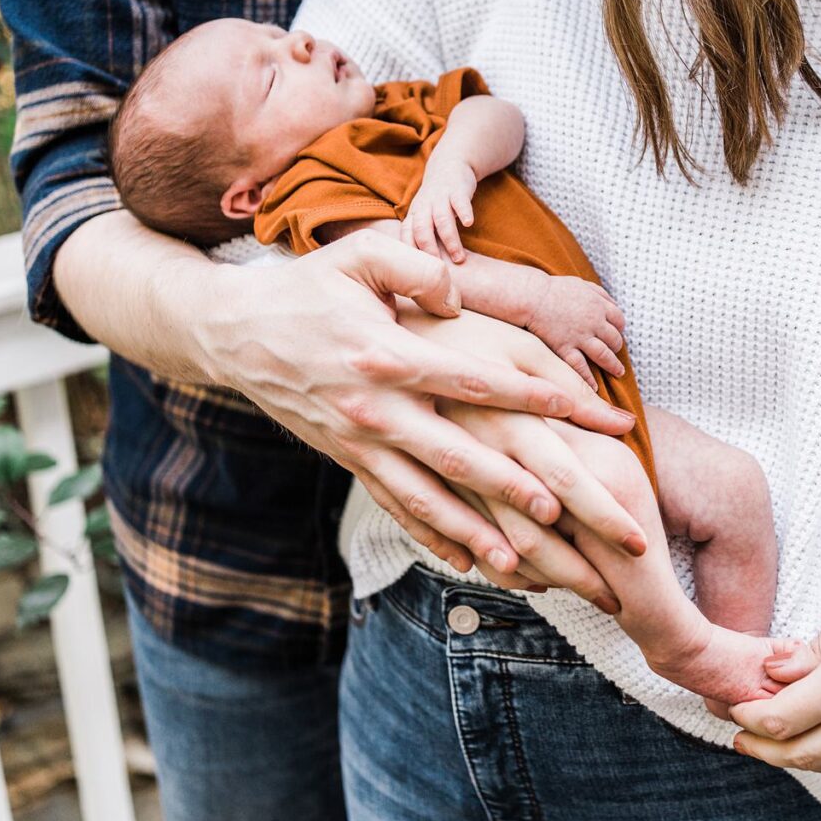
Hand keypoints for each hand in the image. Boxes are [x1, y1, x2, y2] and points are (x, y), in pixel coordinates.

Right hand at [191, 229, 637, 574]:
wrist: (234, 333)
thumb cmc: (310, 289)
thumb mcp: (358, 255)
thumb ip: (417, 268)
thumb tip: (460, 297)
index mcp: (387, 353)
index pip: (475, 381)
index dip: (532, 397)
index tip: (586, 414)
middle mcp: (375, 407)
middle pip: (457, 456)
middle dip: (514, 487)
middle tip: (566, 514)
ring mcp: (359, 441)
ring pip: (426, 497)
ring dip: (475, 532)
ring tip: (524, 564)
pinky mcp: (347, 461)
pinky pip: (394, 507)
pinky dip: (432, 537)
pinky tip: (469, 562)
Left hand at [406, 154, 477, 262]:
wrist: (449, 165)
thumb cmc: (437, 201)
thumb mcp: (425, 216)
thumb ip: (423, 238)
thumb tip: (427, 272)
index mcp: (414, 215)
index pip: (406, 235)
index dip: (411, 253)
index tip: (418, 273)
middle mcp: (424, 207)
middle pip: (421, 229)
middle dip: (429, 250)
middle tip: (440, 269)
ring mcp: (440, 198)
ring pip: (441, 219)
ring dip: (449, 239)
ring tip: (459, 258)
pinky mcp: (457, 190)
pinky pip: (459, 201)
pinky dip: (463, 212)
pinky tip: (469, 223)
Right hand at [524, 277, 627, 388]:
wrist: (531, 296)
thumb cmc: (553, 289)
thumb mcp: (581, 284)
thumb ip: (598, 292)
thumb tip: (611, 301)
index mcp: (598, 305)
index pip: (619, 320)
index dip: (619, 328)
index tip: (617, 333)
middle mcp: (594, 322)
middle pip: (614, 339)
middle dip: (617, 347)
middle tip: (616, 353)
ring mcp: (580, 337)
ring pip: (604, 355)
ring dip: (613, 365)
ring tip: (618, 372)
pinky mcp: (565, 348)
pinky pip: (581, 367)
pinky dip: (589, 379)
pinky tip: (594, 387)